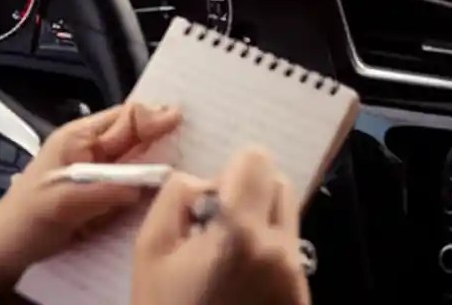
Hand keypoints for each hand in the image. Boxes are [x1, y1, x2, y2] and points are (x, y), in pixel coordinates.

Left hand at [0, 102, 180, 294]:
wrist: (4, 253)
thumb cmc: (24, 220)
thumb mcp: (63, 203)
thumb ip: (103, 189)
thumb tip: (143, 183)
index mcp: (78, 138)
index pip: (124, 118)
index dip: (153, 116)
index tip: (182, 117)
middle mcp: (93, 152)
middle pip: (136, 136)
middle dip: (164, 133)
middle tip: (200, 131)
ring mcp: (100, 176)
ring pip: (139, 161)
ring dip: (162, 160)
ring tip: (196, 157)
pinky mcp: (104, 200)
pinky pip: (134, 188)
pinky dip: (153, 187)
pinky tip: (172, 190)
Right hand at [132, 147, 310, 304]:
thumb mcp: (149, 252)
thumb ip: (175, 198)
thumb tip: (204, 182)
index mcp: (240, 233)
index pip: (256, 160)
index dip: (229, 171)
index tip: (209, 201)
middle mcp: (280, 250)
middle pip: (279, 184)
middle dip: (248, 194)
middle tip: (214, 228)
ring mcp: (296, 277)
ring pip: (286, 218)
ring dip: (259, 223)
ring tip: (224, 261)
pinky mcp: (301, 298)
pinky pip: (288, 253)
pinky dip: (266, 255)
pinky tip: (237, 284)